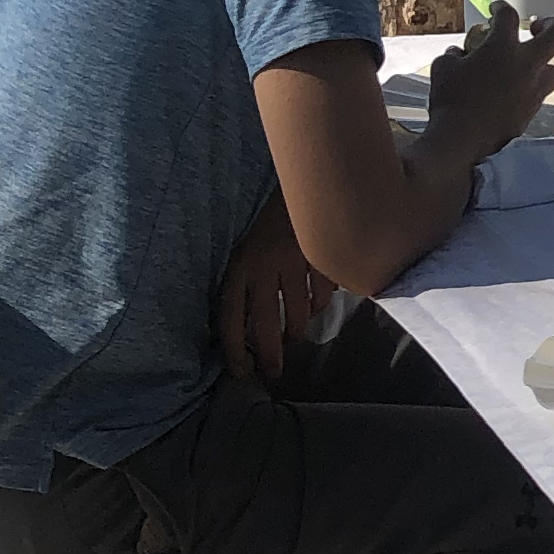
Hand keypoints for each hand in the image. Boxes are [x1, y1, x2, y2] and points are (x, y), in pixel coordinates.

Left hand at [215, 188, 331, 382]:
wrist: (301, 182)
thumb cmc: (268, 223)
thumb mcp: (247, 251)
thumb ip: (246, 283)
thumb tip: (246, 325)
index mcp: (240, 265)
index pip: (231, 315)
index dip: (233, 348)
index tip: (240, 370)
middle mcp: (263, 265)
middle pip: (265, 322)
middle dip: (270, 354)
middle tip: (274, 372)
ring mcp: (294, 261)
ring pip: (297, 312)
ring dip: (297, 332)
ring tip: (295, 339)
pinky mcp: (320, 257)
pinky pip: (322, 294)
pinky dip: (320, 305)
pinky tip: (317, 307)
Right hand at [422, 10, 553, 163]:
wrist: (463, 139)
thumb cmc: (451, 98)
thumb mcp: (443, 67)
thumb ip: (454, 55)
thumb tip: (459, 53)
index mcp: (502, 47)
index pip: (509, 15)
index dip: (501, 8)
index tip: (496, 10)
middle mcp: (526, 64)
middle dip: (549, 25)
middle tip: (535, 28)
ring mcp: (534, 89)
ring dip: (542, 64)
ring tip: (525, 68)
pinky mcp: (533, 111)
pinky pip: (539, 94)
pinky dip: (529, 89)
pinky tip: (513, 93)